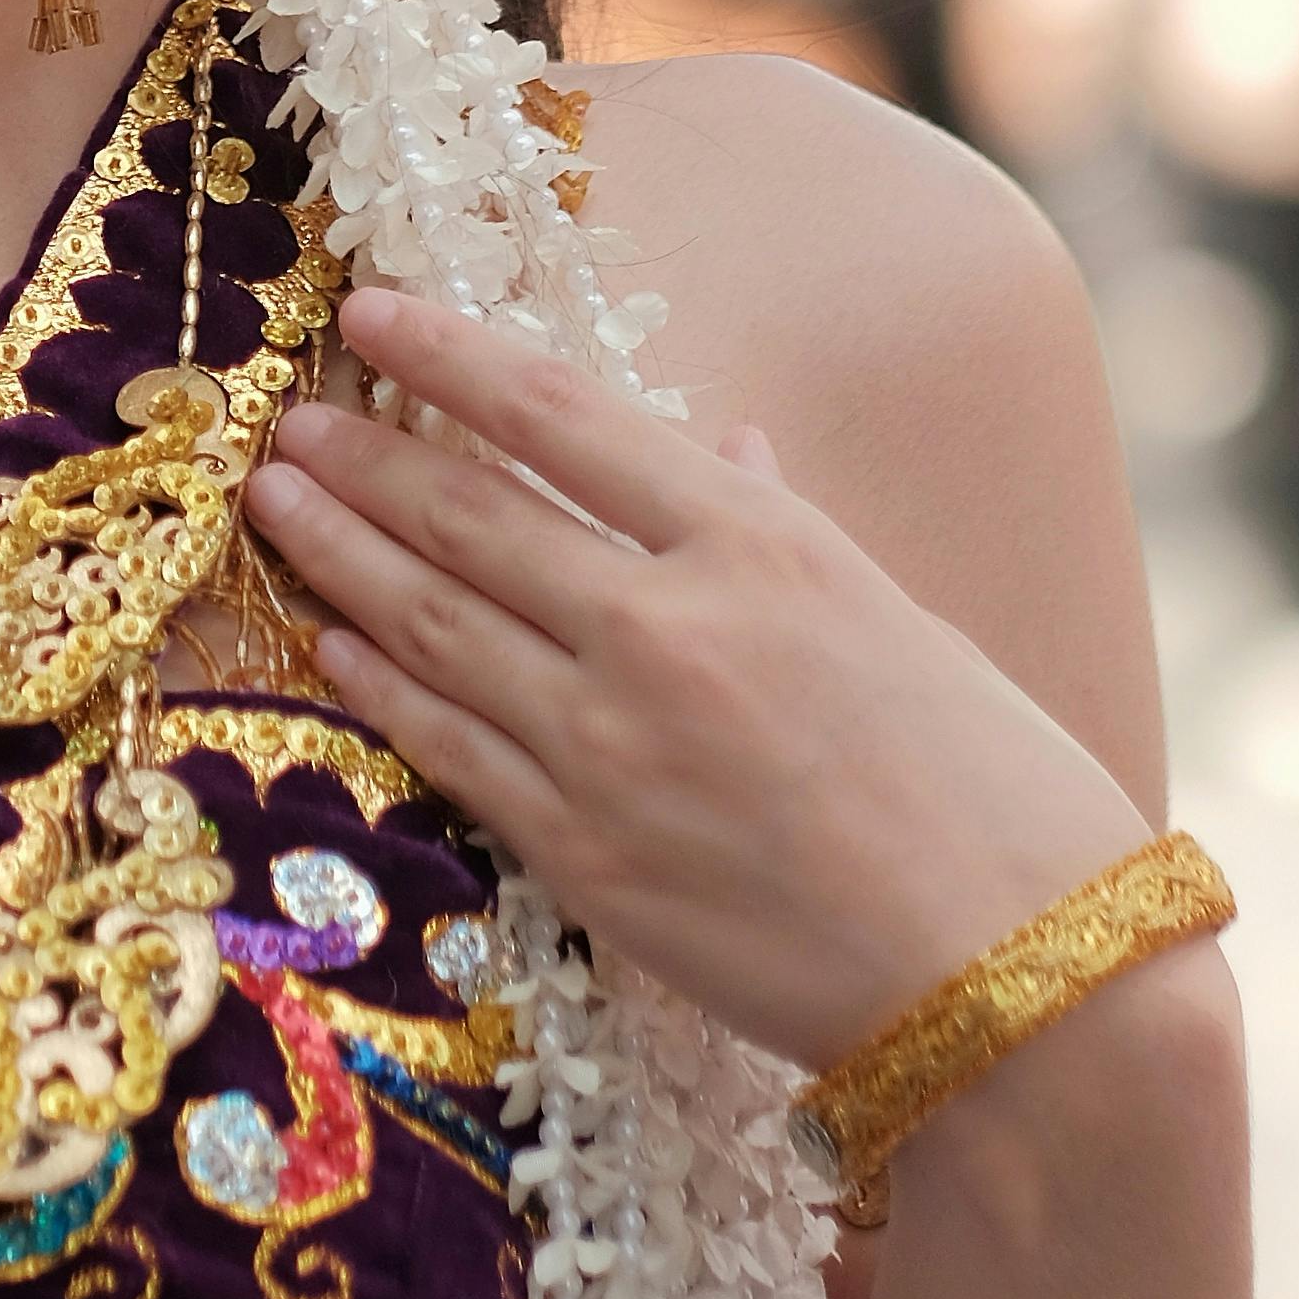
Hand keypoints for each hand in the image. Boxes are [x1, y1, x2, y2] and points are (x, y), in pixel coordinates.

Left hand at [244, 290, 1143, 1072]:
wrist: (1025, 985)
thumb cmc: (998, 794)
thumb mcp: (900, 622)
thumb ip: (783, 529)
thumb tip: (722, 441)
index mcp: (763, 547)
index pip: (563, 418)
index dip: (449, 357)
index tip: (373, 313)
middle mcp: (669, 629)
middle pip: (471, 515)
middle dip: (362, 460)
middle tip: (285, 419)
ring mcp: (613, 746)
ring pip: (434, 624)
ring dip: (338, 556)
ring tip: (274, 502)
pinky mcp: (584, 859)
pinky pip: (450, 748)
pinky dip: (382, 684)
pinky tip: (331, 643)